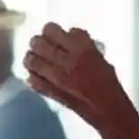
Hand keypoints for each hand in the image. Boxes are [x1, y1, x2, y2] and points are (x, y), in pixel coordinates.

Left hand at [24, 23, 138, 138]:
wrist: (107, 109)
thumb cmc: (107, 82)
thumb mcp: (98, 57)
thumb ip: (81, 45)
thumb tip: (65, 39)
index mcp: (82, 48)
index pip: (54, 30)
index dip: (52, 31)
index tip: (53, 34)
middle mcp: (67, 60)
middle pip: (38, 42)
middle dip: (39, 42)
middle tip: (41, 45)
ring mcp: (56, 76)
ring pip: (31, 59)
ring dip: (32, 58)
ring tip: (36, 59)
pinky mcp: (50, 91)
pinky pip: (32, 79)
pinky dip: (33, 76)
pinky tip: (38, 75)